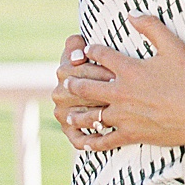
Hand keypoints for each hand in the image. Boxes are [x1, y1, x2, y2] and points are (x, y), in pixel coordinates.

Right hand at [53, 34, 114, 149]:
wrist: (91, 92)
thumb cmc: (93, 67)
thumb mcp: (81, 51)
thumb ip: (75, 44)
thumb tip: (79, 49)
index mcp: (63, 72)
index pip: (79, 71)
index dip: (99, 71)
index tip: (117, 73)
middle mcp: (59, 94)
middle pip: (83, 94)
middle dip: (104, 92)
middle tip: (125, 93)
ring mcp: (63, 115)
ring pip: (82, 116)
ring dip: (100, 115)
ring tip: (121, 114)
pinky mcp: (69, 132)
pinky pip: (78, 139)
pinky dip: (90, 140)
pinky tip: (107, 134)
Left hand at [57, 14, 184, 152]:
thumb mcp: (173, 46)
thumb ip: (151, 26)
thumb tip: (132, 13)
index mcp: (128, 70)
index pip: (100, 55)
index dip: (92, 50)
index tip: (88, 50)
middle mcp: (120, 92)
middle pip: (86, 86)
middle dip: (74, 83)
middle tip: (65, 82)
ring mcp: (124, 116)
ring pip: (91, 115)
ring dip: (77, 113)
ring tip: (68, 112)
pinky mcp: (131, 134)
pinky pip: (105, 141)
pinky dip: (92, 142)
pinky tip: (84, 142)